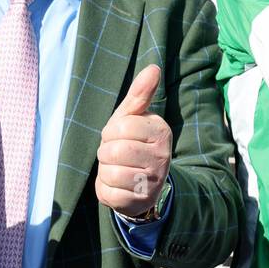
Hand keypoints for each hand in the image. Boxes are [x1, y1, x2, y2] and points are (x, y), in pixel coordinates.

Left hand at [95, 65, 171, 217]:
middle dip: (107, 153)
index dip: (111, 132)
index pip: (120, 127)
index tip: (120, 136)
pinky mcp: (140, 200)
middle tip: (117, 155)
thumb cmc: (133, 142)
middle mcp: (163, 156)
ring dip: (106, 172)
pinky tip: (118, 186)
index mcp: (160, 131)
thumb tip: (153, 67)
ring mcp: (153, 180)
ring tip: (118, 169)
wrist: (143, 182)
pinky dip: (106, 189)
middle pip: (113, 151)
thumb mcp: (133, 117)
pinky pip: (108, 193)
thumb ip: (140, 94)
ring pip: (110, 173)